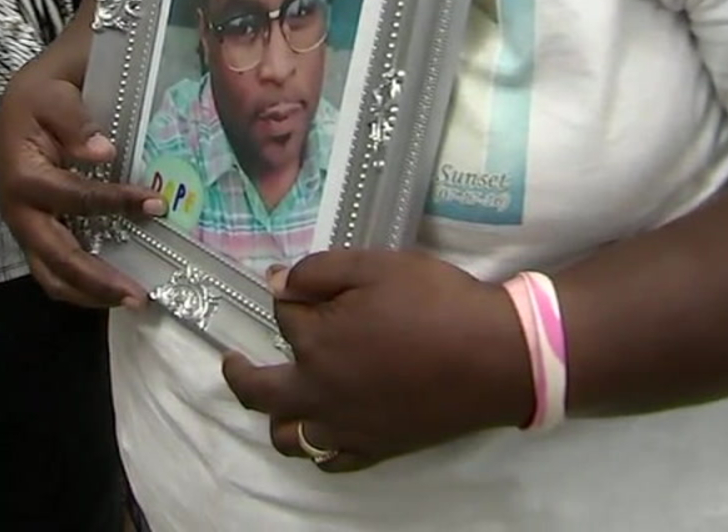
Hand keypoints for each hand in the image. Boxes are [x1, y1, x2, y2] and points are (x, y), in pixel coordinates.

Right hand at [0, 69, 164, 308]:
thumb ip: (76, 121)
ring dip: (89, 293)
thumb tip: (104, 153)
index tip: (156, 204)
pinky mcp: (36, 232)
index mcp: (23, 176)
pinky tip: (114, 287)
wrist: (22, 100)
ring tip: (131, 300)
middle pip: (56, 258)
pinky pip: (54, 269)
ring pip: (50, 275)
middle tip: (139, 296)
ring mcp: (26, 226)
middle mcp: (19, 210)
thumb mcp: (56, 94)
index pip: (73, 198)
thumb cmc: (41, 97)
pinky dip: (82, 285)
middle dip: (96, 281)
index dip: (115, 203)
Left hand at [222, 251, 534, 472]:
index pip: (283, 316)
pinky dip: (317, 446)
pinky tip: (323, 430)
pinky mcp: (376, 447)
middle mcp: (319, 392)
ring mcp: (346, 426)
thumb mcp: (376, 266)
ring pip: (288, 437)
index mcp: (315, 343)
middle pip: (258, 390)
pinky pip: (329, 461)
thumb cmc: (436, 303)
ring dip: (275, 416)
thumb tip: (277, 283)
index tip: (293, 287)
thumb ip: (319, 272)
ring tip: (279, 398)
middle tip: (232, 361)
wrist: (495, 356)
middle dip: (239, 373)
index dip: (289, 297)